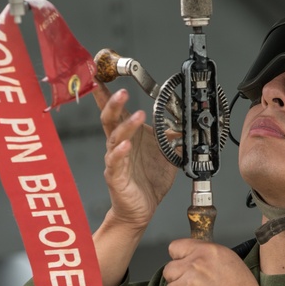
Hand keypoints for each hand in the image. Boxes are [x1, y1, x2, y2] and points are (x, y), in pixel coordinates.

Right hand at [94, 84, 177, 230]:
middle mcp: (119, 145)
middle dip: (113, 103)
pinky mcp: (116, 177)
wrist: (141, 209)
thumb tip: (184, 125)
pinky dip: (120, 153)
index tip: (100, 76)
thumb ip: (172, 138)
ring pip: (115, 138)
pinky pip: (115, 162)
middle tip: (122, 91)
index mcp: (129, 136)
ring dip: (126, 125)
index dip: (107, 93)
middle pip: (110, 119)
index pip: (116, 111)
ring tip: (138, 115)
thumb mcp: (166, 155)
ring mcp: (115, 160)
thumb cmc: (148, 181)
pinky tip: (126, 146)